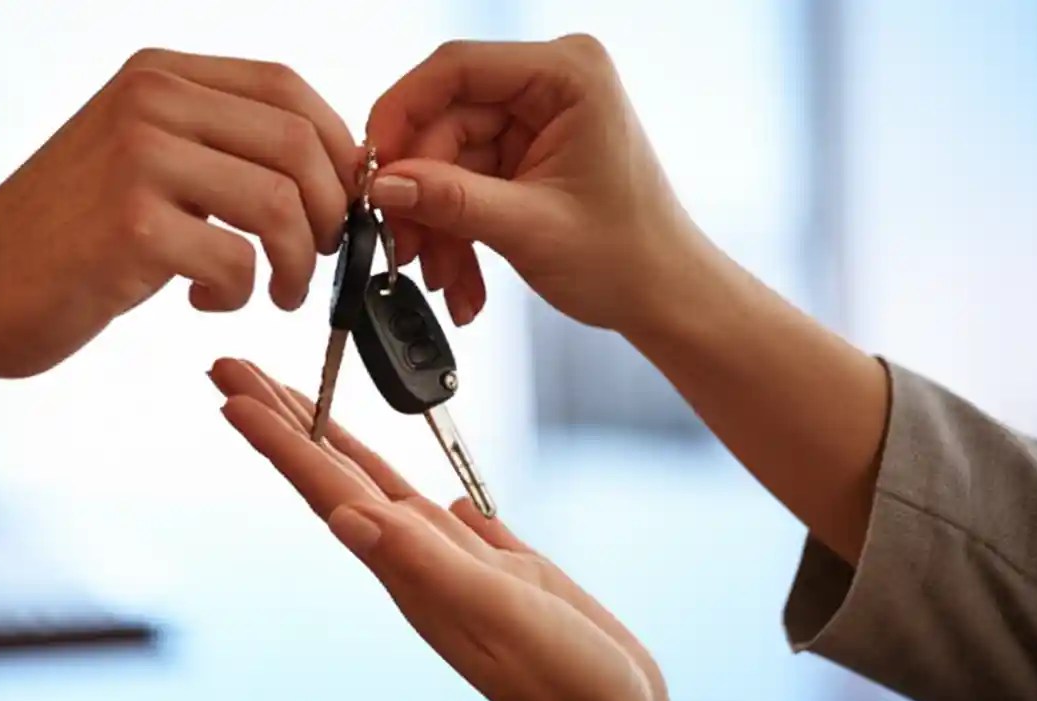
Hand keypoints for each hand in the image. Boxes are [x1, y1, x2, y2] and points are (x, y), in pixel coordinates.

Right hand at [0, 49, 357, 378]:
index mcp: (161, 75)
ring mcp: (139, 156)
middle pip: (299, 144)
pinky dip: (241, 295)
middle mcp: (152, 99)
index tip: (340, 205)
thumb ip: (223, 146)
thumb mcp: (148, 158)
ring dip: (298, 264)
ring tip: (277, 292)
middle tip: (317, 258)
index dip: (337, 151)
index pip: (288, 88)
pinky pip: (238, 261)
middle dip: (329, 214)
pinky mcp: (132, 224)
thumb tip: (332, 172)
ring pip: (281, 205)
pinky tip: (207, 303)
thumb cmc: (75, 233)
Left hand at [209, 358, 671, 700]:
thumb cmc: (567, 682)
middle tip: (234, 368)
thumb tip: (345, 518)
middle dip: (285, 419)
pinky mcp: (497, 566)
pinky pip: (434, 509)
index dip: (277, 437)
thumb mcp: (495, 611)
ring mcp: (455, 562)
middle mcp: (419, 560)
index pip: (327, 487)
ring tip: (297, 396)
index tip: (232, 392)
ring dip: (332, 437)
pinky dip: (408, 480)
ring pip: (376, 483)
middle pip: (334, 473)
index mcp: (411, 567)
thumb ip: (426, 563)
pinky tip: (397, 474)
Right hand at [365, 35, 708, 334]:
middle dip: (422, 193)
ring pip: (447, 161)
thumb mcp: (530, 229)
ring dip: (437, 225)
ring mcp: (533, 122)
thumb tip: (384, 184)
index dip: (403, 113)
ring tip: (443, 277)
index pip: (458, 68)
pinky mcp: (521, 157)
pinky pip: (462, 184)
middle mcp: (549, 86)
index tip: (372, 165)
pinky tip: (459, 276)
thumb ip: (451, 201)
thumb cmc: (630, 257)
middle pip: (445, 122)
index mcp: (569, 75)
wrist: (664, 297)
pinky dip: (455, 231)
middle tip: (405, 245)